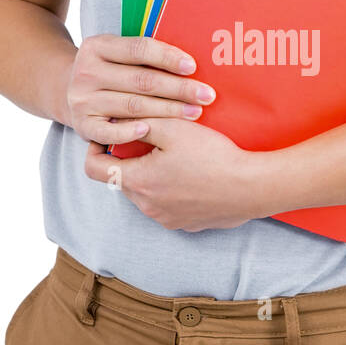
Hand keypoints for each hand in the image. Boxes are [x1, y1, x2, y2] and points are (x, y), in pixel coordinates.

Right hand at [63, 35, 215, 143]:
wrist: (68, 91)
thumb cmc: (111, 71)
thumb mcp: (118, 54)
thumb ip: (145, 55)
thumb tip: (192, 61)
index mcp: (97, 46)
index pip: (139, 49)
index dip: (168, 57)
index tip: (193, 67)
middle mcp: (86, 71)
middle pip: (141, 80)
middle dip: (178, 88)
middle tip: (206, 95)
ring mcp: (82, 100)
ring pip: (133, 106)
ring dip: (168, 110)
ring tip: (195, 112)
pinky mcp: (82, 125)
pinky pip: (109, 132)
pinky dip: (129, 132)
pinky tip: (151, 130)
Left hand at [84, 117, 275, 230]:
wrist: (252, 187)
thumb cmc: (213, 156)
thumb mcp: (174, 128)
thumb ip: (141, 122)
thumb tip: (119, 120)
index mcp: (137, 181)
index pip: (94, 169)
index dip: (94, 149)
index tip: (108, 135)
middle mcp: (146, 206)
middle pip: (122, 180)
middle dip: (130, 159)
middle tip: (150, 139)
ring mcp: (166, 218)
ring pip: (145, 193)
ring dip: (151, 174)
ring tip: (175, 156)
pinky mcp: (186, 224)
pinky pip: (167, 205)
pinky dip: (171, 189)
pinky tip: (193, 174)